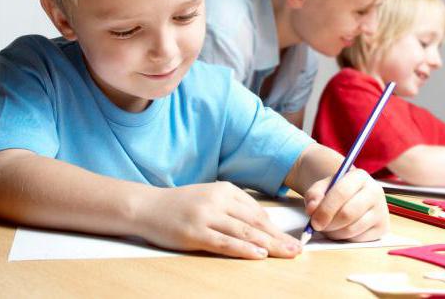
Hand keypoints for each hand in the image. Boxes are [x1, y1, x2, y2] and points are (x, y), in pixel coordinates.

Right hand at [135, 182, 301, 259]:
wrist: (146, 207)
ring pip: (244, 232)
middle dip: (279, 237)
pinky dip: (244, 249)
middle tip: (298, 249)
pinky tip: (259, 255)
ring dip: (270, 245)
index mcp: (224, 189)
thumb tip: (261, 224)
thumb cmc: (179, 205)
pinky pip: (225, 243)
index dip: (276, 227)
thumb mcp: (209, 197)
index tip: (291, 238)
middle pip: (255, 221)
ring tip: (287, 254)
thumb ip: (232, 207)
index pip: (257, 210)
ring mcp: (205, 216)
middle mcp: (217, 200)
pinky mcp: (194, 233)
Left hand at [303, 168, 388, 241]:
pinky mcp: (382, 228)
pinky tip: (340, 230)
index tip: (313, 222)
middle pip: (348, 213)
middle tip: (318, 227)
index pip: (342, 193)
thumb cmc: (336, 192)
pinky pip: (358, 240)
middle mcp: (375, 191)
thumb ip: (314, 195)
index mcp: (360, 176)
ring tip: (328, 227)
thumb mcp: (322, 187)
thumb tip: (312, 209)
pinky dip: (345, 239)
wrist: (354, 197)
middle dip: (329, 224)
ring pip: (352, 229)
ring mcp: (381, 211)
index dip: (325, 209)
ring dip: (334, 233)